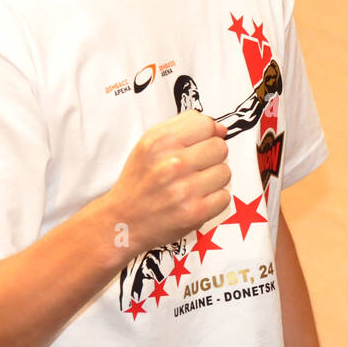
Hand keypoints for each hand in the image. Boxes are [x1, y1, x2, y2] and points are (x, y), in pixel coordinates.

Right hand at [103, 110, 231, 253]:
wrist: (122, 222)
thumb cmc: (138, 182)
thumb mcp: (149, 144)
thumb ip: (184, 127)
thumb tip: (220, 128)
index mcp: (159, 142)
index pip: (206, 124)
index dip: (206, 134)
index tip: (199, 145)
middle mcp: (172, 163)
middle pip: (220, 147)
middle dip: (212, 157)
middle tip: (196, 167)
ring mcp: (184, 189)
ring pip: (225, 172)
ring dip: (214, 179)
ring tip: (195, 185)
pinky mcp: (194, 212)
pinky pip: (224, 196)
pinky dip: (215, 200)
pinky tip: (197, 199)